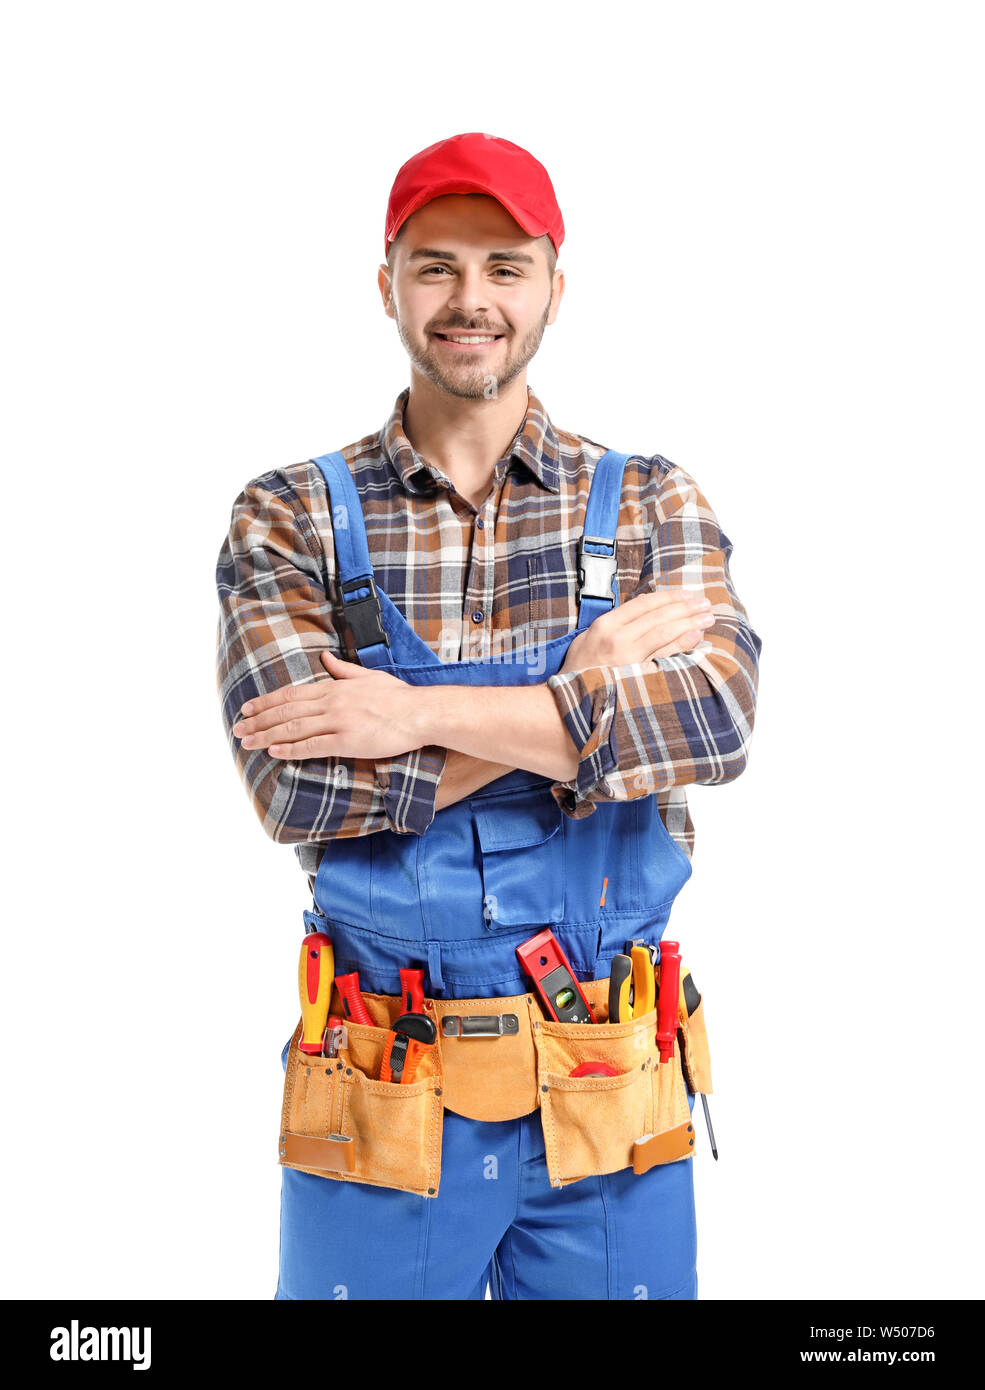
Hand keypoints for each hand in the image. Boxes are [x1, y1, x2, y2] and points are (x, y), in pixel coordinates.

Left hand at [230, 650, 423, 759]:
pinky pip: (312, 746)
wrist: (420, 713)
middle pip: (286, 712)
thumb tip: (325, 658)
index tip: (248, 709)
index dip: (266, 702)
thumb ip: (343, 669)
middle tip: (238, 729)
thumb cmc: (398, 696)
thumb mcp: (368, 676)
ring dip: (267, 736)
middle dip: (259, 720)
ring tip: (247, 743)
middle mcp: (332, 702)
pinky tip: (274, 753)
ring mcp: (338, 721)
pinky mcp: (348, 741)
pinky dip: (290, 749)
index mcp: (334, 687)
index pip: (291, 694)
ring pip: (293, 729)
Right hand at [560, 588, 715, 673]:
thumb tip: (641, 609)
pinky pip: (663, 656)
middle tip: (705, 603)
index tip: (686, 594)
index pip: (643, 604)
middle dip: (685, 607)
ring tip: (707, 617)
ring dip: (689, 622)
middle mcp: (616, 637)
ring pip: (664, 632)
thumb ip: (614, 625)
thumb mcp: (587, 640)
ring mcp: (626, 657)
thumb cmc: (578, 672)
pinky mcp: (635, 675)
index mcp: (605, 625)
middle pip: (658, 615)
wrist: (566, 703)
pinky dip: (681, 644)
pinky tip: (696, 636)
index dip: (668, 596)